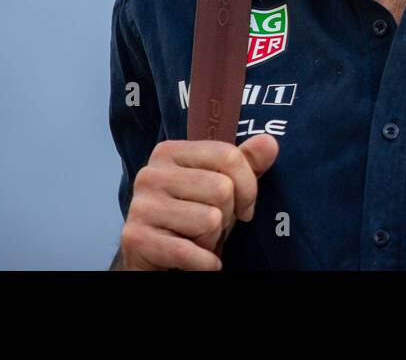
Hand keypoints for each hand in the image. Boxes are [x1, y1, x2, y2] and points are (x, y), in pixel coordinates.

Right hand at [118, 134, 278, 269]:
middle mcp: (150, 174)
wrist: (153, 257)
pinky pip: (189, 251)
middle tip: (211, 226)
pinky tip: (198, 260)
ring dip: (212, 240)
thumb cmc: (191, 218)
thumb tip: (269, 142)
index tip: (244, 206)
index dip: (247, 186)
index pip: (228, 155)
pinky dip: (204, 262)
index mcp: (170, 152)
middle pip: (221, 188)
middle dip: (227, 216)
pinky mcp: (136, 238)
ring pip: (209, 220)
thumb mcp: (222, 187)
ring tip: (198, 239)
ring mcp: (140, 206)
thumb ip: (245, 163)